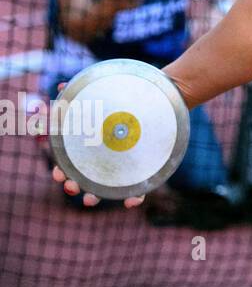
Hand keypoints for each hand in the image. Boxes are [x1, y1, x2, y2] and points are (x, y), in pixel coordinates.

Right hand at [48, 82, 145, 208]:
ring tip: (89, 199)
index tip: (57, 173)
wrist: (158, 101)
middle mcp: (103, 159)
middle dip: (72, 185)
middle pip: (82, 179)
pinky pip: (138, 189)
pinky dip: (133, 197)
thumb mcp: (103, 94)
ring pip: (104, 189)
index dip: (60, 171)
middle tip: (70, 185)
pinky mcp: (143, 171)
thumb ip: (82, 93)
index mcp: (90, 147)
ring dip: (93, 196)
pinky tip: (132, 199)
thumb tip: (63, 86)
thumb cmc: (125, 101)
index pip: (69, 164)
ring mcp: (122, 167)